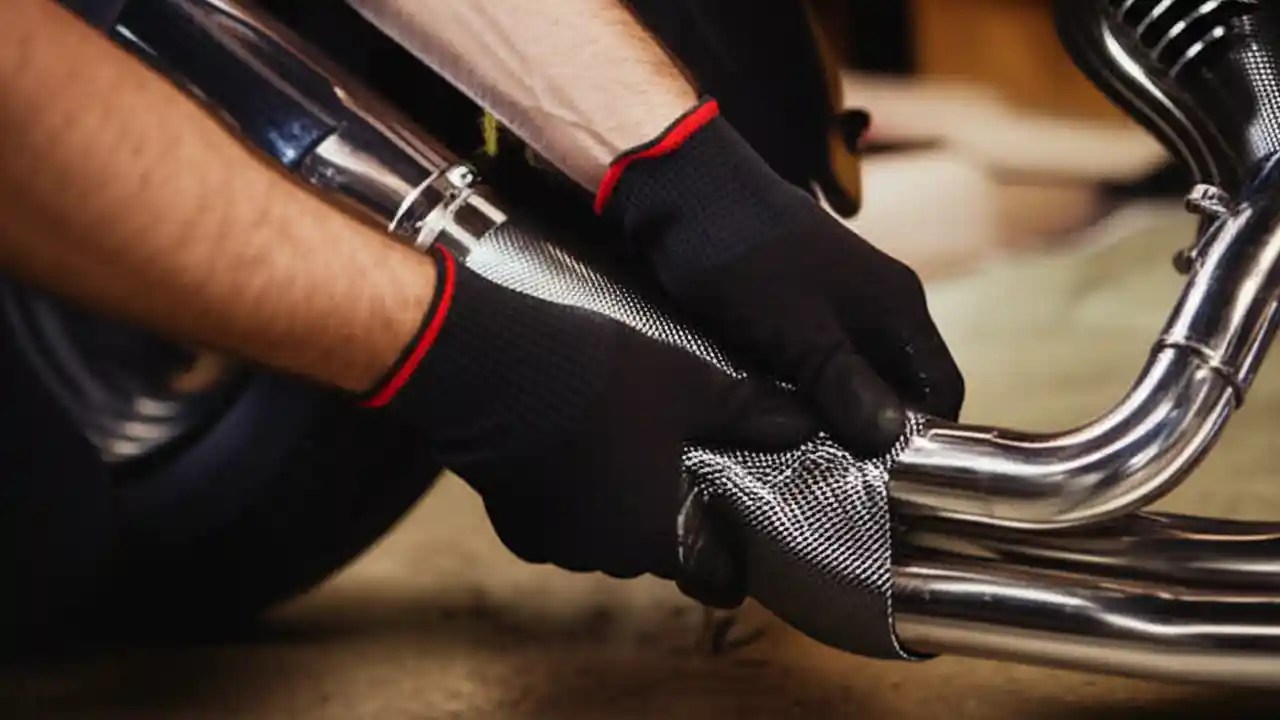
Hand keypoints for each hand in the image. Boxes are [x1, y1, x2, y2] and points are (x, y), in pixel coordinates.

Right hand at [363, 247, 814, 591]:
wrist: (490, 369)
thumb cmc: (599, 382)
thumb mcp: (691, 386)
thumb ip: (750, 414)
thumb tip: (805, 422)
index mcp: (655, 538)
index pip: (713, 579)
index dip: (733, 559)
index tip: (742, 532)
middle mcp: (602, 557)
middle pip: (658, 552)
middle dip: (677, 517)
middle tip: (691, 466)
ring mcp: (551, 542)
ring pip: (607, 536)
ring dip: (623, 506)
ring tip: (633, 449)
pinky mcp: (511, 520)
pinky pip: (561, 519)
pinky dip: (576, 495)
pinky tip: (581, 449)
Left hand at [597, 99, 963, 454]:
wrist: (687, 192)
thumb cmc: (745, 257)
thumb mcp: (796, 329)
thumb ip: (844, 382)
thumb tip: (892, 436)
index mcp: (898, 306)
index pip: (944, 387)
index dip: (929, 436)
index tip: (897, 479)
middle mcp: (880, 304)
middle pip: (902, 386)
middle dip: (878, 432)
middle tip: (845, 477)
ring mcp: (841, 303)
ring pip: (859, 376)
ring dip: (840, 414)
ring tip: (811, 456)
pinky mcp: (803, 306)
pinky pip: (824, 361)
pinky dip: (812, 391)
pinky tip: (783, 416)